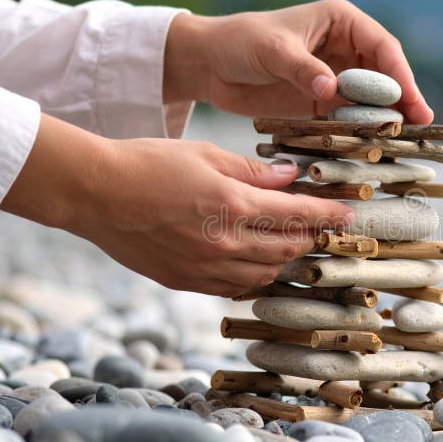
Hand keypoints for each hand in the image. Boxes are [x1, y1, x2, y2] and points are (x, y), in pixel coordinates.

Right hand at [0, 114, 352, 296]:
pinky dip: (256, 276)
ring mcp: (205, 268)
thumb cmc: (148, 164)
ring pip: (265, 274)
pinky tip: (258, 263)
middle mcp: (224, 244)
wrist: (95, 194)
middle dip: (312, 239)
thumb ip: (253, 172)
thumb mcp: (205, 154)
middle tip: (323, 229)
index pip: (297, 216)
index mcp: (233, 206)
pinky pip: (235, 287)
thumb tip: (290, 177)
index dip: (328, 215)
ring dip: (287, 260)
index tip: (348, 214)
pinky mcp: (187, 282)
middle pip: (288, 249)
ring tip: (295, 245)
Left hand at [163, 0, 433, 123]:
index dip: (400, 74)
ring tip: (402, 144)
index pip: (382, 47)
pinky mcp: (322, 103)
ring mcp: (335, 77)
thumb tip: (332, 89)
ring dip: (384, 120)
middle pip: (384, 76)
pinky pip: (348, 118)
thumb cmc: (240, 42)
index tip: (411, 101)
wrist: (210, 65)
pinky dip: (359, 133)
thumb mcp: (272, 50)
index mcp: (341, 22)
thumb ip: (303, 69)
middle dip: (402, 101)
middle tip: (419, 127)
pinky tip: (370, 149)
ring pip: (370, 100)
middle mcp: (345, 49)